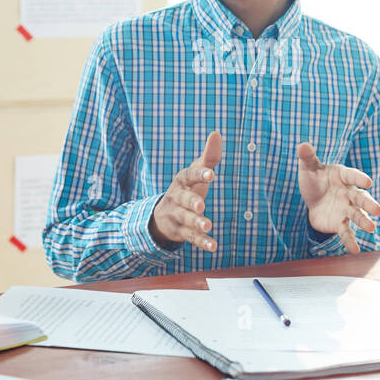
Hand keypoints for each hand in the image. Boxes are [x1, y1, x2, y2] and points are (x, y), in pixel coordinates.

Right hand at [149, 131, 222, 251]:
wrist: (163, 215)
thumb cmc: (187, 188)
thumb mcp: (196, 173)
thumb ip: (209, 156)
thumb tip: (216, 133)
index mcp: (182, 181)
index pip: (189, 175)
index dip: (200, 174)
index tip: (212, 174)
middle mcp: (176, 197)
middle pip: (184, 199)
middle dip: (192, 202)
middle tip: (202, 205)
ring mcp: (177, 215)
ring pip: (186, 219)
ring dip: (196, 222)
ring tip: (207, 225)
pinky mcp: (180, 232)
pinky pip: (191, 238)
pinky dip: (202, 242)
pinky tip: (213, 246)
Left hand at [296, 141, 379, 253]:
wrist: (313, 198)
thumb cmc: (314, 179)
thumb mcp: (308, 167)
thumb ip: (307, 156)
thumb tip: (302, 144)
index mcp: (343, 176)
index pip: (352, 176)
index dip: (360, 178)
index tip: (368, 182)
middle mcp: (348, 193)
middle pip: (361, 198)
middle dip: (369, 203)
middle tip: (378, 210)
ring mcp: (346, 209)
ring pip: (357, 215)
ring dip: (364, 221)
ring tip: (371, 227)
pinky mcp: (340, 222)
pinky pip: (346, 232)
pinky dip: (350, 241)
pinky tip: (355, 250)